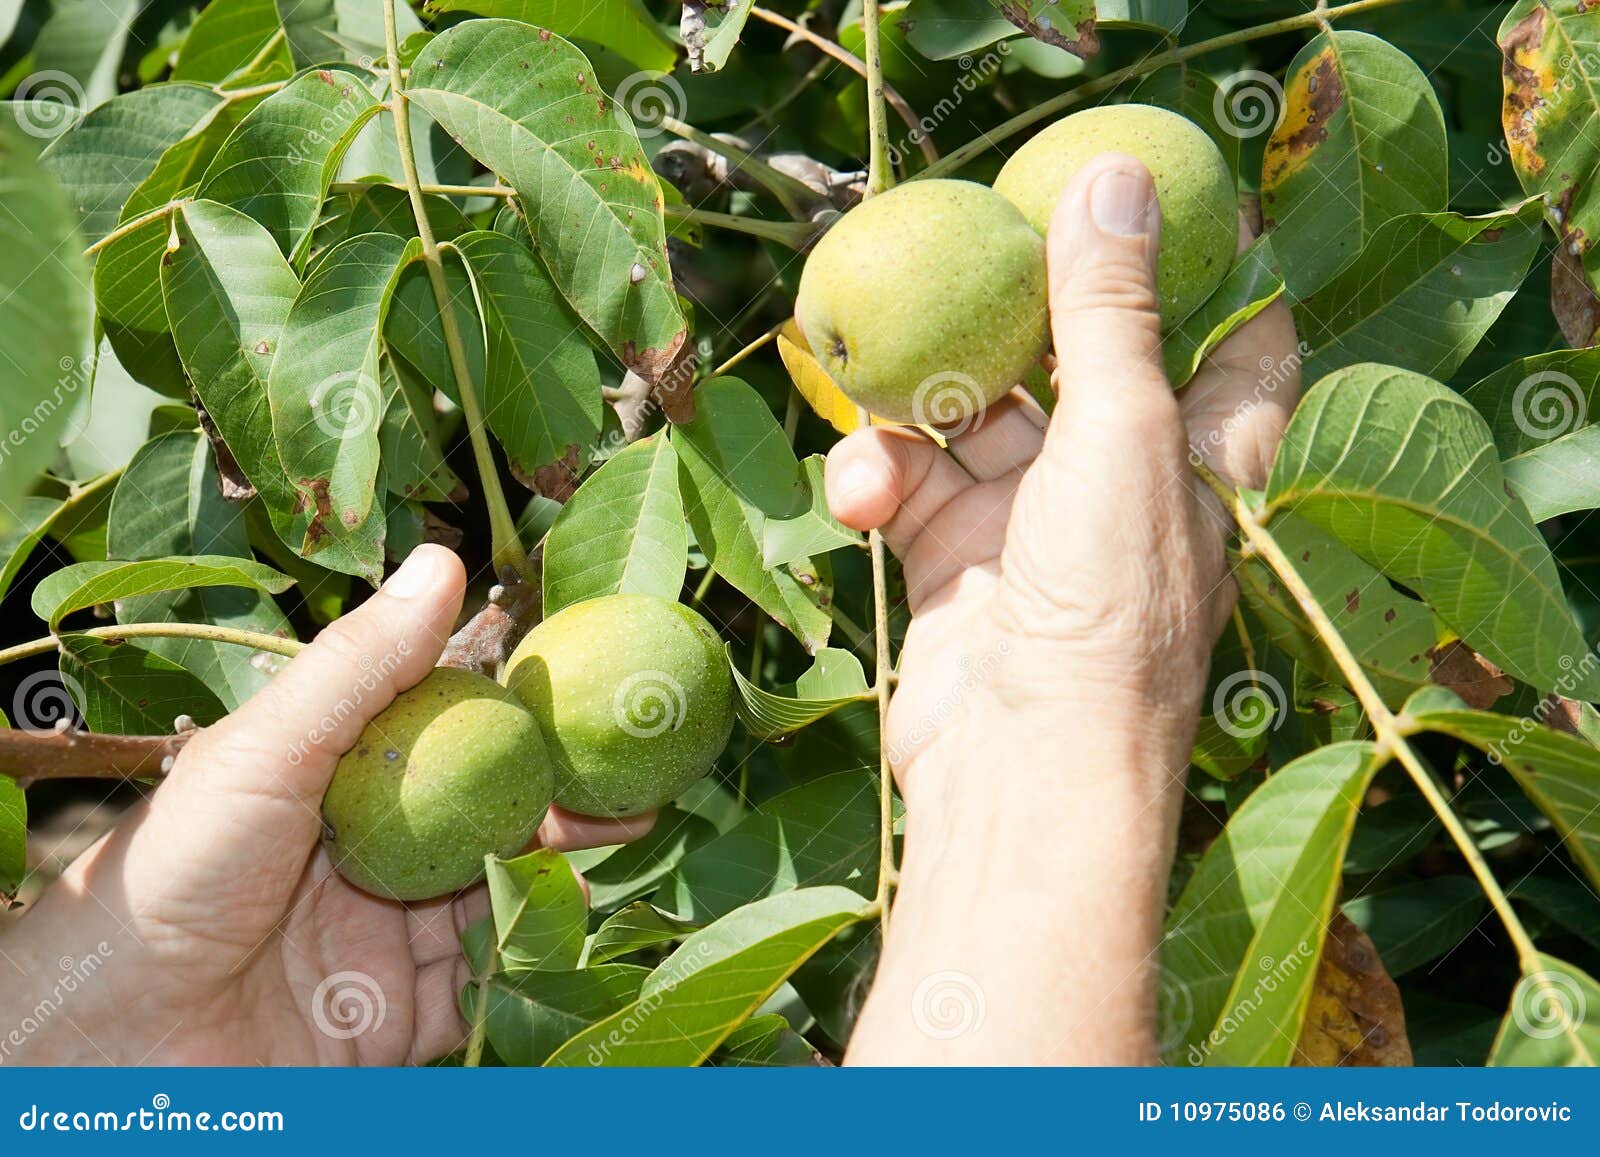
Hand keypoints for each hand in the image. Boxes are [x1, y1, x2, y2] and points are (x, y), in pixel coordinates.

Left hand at [0, 546, 652, 1064]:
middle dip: (563, 794)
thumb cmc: (174, 873)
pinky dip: (531, 948)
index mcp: (332, 783)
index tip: (585, 685)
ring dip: (561, 863)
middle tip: (636, 773)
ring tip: (625, 829)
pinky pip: (486, 980)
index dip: (516, 711)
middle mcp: (366, 854)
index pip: (442, 732)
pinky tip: (568, 912)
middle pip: (486, 815)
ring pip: (498, 893)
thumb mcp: (270, 748)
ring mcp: (385, 937)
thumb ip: (361, 664)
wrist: (123, 1045)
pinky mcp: (400, 1017)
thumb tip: (442, 558)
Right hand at [833, 155, 1299, 1062]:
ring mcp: (1033, 526)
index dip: (1214, 274)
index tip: (1162, 209)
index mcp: (1202, 457)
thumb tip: (1116, 178)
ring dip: (919, 405)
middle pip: (1079, 362)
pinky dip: (878, 480)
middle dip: (1021, 312)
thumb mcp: (1120, 435)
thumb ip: (1111, 310)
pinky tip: (859, 496)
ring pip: (972, 418)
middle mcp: (1122, 485)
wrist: (1020, 776)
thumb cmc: (1107, 608)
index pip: (1239, 346)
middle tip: (970, 249)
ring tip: (877, 398)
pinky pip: (910, 486)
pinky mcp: (955, 565)